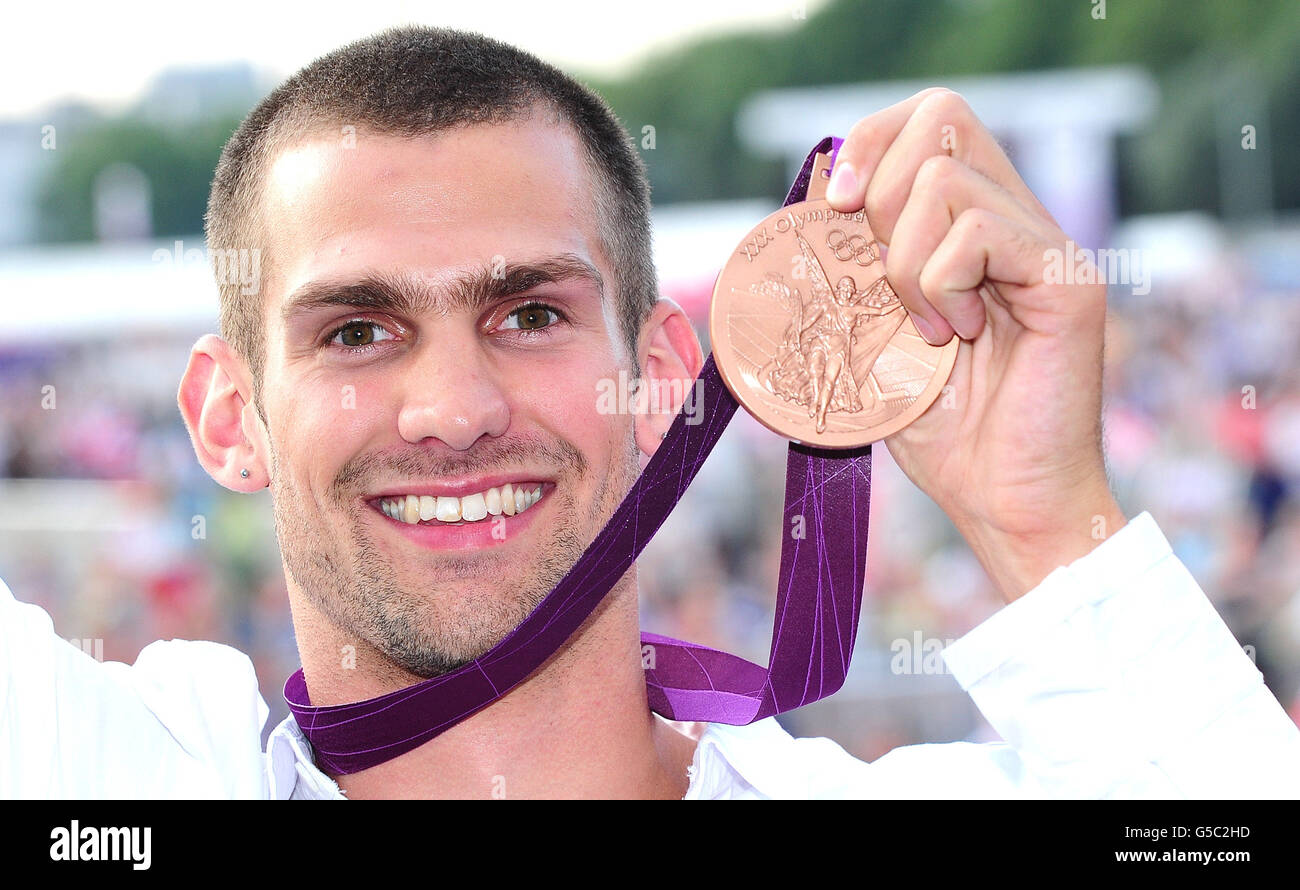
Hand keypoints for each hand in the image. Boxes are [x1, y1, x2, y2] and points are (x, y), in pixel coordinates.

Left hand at [826, 88, 1126, 600]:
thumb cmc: (943, 431)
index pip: (927, 118)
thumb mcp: (872, 334)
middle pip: (940, 115)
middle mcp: (1016, 219)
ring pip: (945, 180)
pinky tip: (957, 337)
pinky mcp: (1069, 279)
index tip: (831, 207)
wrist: (1003, 501)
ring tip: (926, 329)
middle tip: (882, 281)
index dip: (869, 141)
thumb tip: (812, 185)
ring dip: (905, 262)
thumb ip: (850, 263)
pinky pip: (980, 232)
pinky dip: (941, 285)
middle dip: (877, 195)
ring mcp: (1046, 244)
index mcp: (973, 224)